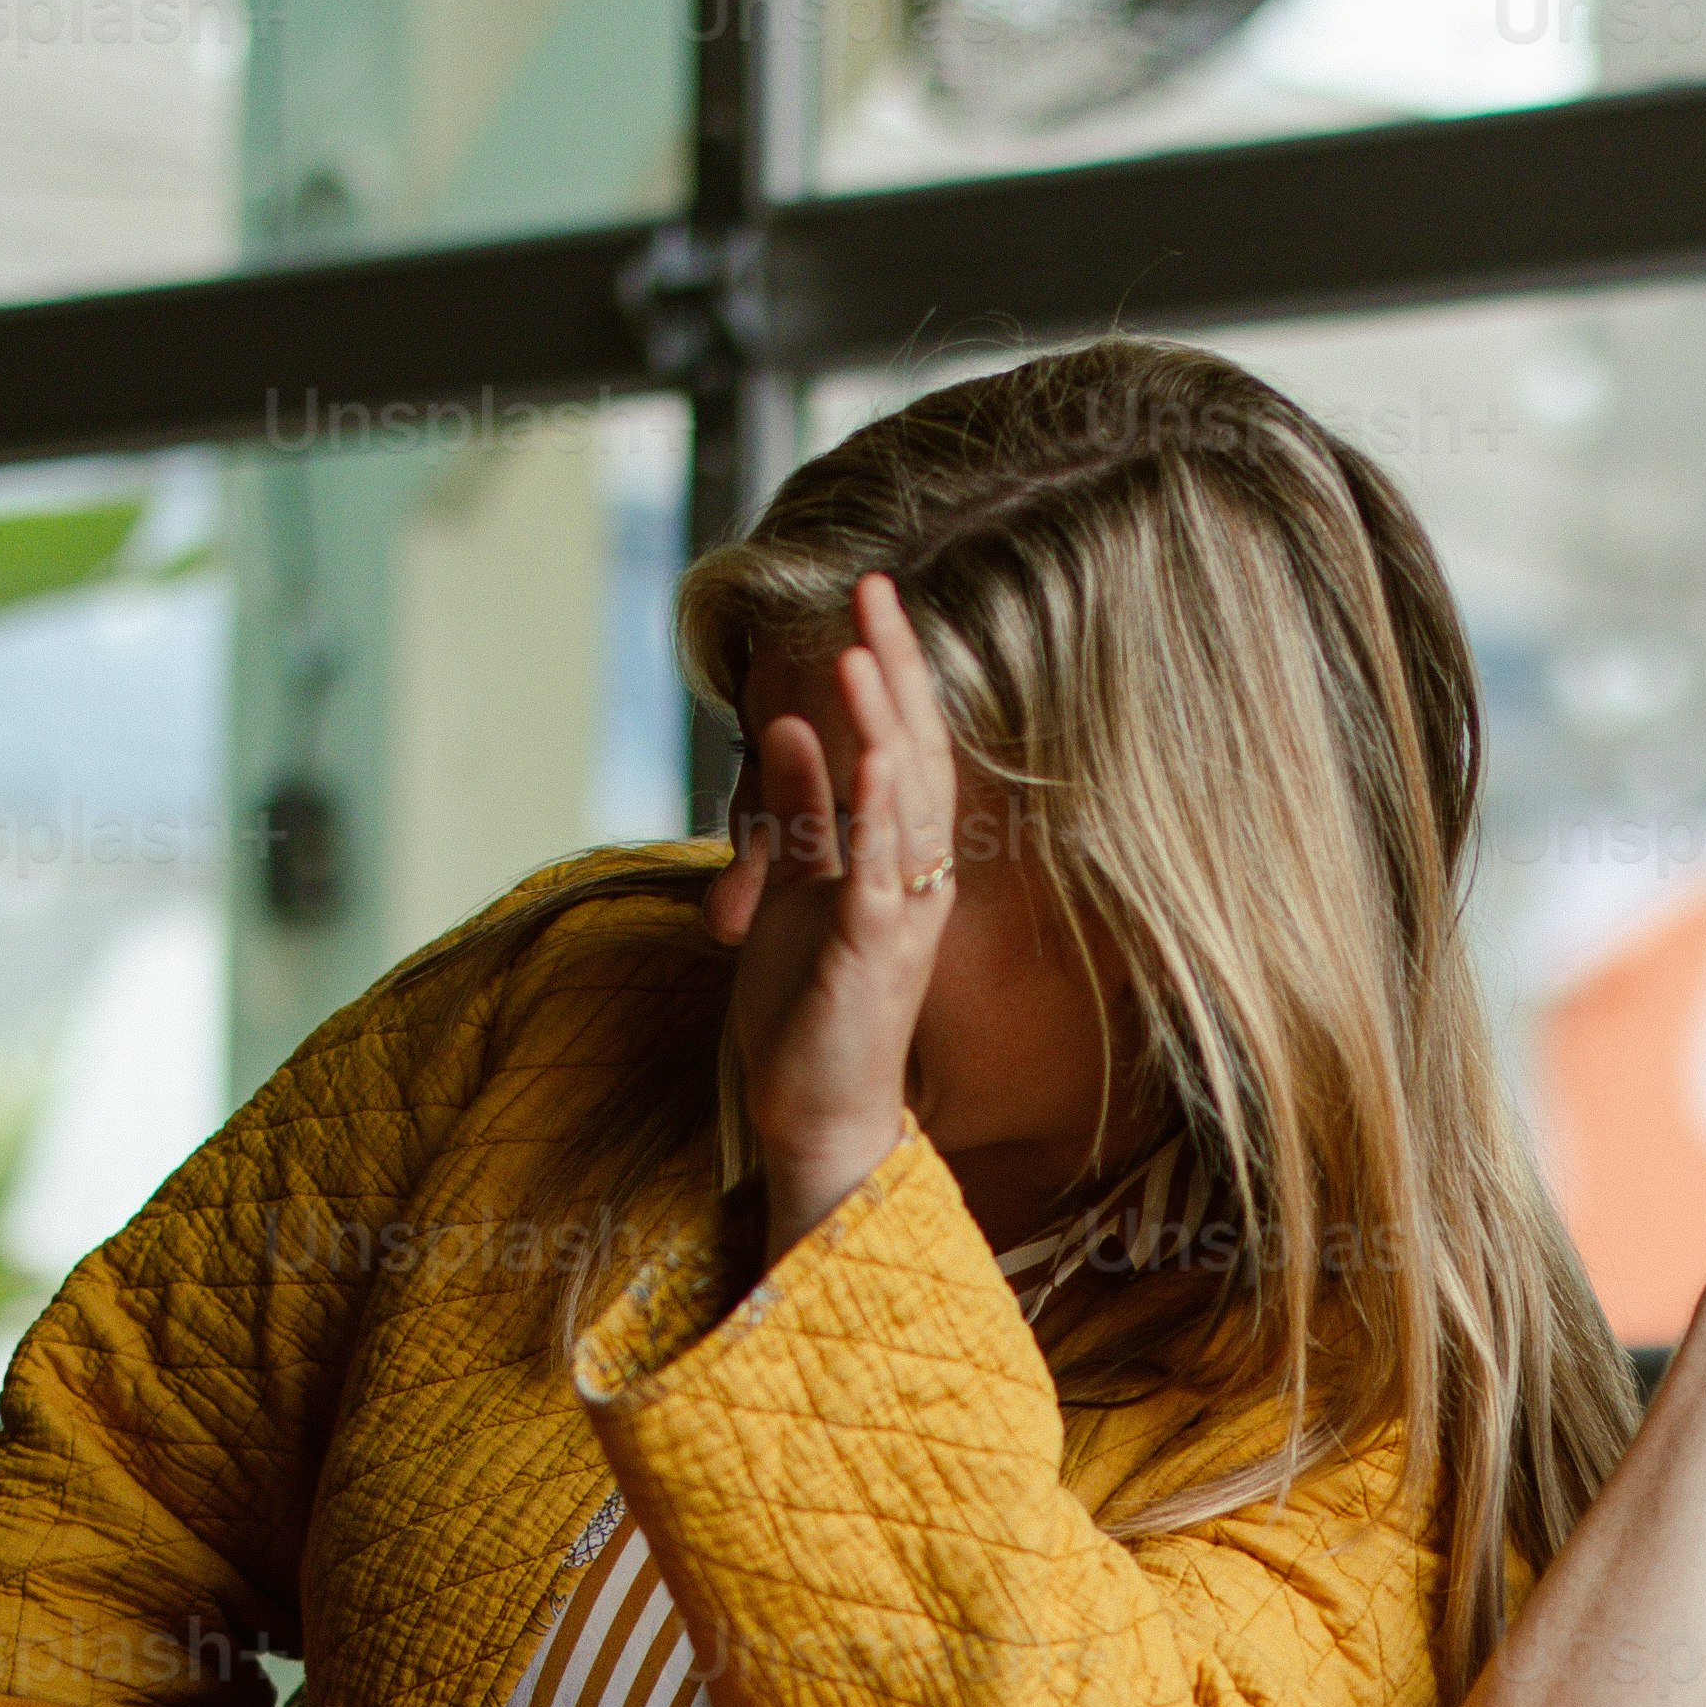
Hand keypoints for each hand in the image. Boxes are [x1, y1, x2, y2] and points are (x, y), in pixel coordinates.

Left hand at [713, 570, 959, 1265]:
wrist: (818, 1116)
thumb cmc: (808, 1011)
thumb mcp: (791, 890)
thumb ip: (797, 813)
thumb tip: (786, 729)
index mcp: (898, 861)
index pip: (904, 747)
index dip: (892, 674)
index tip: (870, 602)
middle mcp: (916, 878)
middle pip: (919, 755)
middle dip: (897, 672)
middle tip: (876, 590)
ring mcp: (900, 915)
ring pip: (906, 806)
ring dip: (884, 727)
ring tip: (860, 652)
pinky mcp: (870, 954)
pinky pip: (881, 873)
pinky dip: (879, 814)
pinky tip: (873, 757)